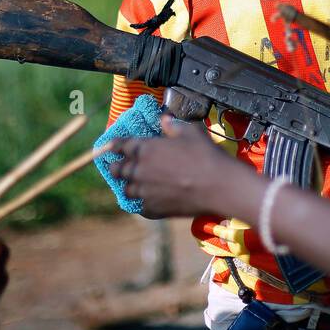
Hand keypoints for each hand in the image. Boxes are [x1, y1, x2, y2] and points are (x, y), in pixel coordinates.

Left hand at [110, 115, 256, 218]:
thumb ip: (172, 125)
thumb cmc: (205, 155)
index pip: (119, 145)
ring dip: (128, 185)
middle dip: (116, 166)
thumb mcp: (190, 131)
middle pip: (117, 169)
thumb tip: (164, 120)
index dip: (114, 145)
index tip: (111, 146)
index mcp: (145, 148)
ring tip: (131, 185)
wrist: (218, 186)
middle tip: (117, 166)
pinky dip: (140, 203)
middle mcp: (139, 170)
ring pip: (126, 189)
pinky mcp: (153, 209)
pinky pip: (139, 207)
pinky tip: (146, 201)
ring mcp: (144, 191)